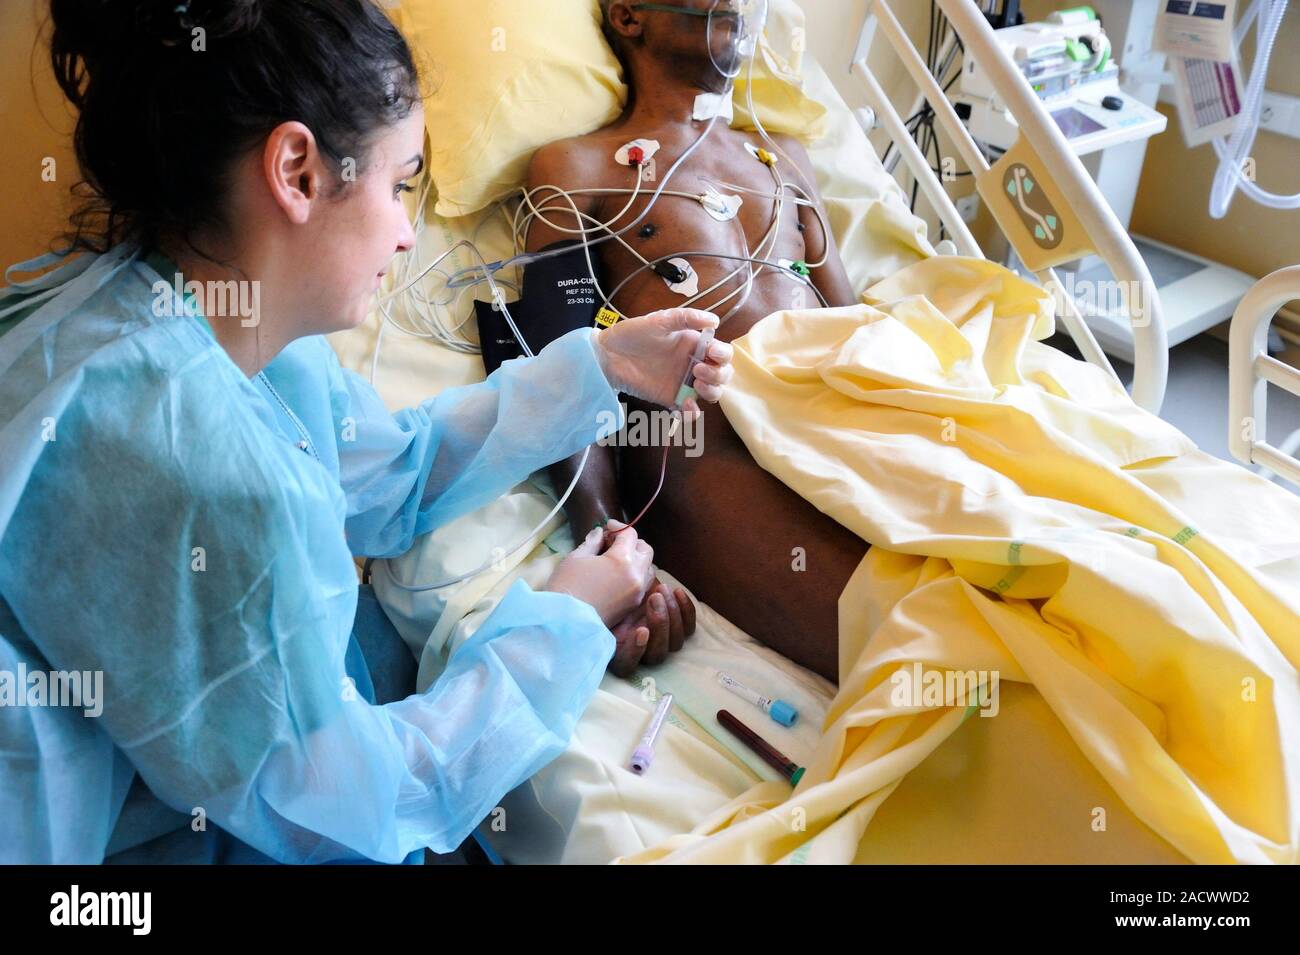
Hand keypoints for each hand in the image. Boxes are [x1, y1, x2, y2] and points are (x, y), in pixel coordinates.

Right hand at [542, 520, 654, 626]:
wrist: (565, 623)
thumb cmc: (567, 587)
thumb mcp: (576, 558)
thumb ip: (592, 542)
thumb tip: (600, 533)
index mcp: (623, 559)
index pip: (630, 535)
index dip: (618, 527)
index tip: (606, 527)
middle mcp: (637, 575)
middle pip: (645, 549)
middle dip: (632, 542)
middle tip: (613, 542)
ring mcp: (638, 592)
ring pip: (649, 568)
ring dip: (638, 559)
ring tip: (617, 560)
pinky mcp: (633, 605)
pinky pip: (644, 584)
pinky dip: (636, 575)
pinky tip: (618, 576)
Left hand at [594, 308, 734, 418]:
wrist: (609, 355)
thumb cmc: (634, 333)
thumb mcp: (660, 320)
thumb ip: (687, 318)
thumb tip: (714, 320)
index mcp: (694, 345)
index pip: (722, 353)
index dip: (723, 355)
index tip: (712, 353)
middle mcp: (693, 364)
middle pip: (722, 375)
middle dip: (718, 375)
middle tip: (697, 371)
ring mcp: (683, 383)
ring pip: (712, 393)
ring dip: (712, 392)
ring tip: (696, 386)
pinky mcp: (671, 399)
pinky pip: (688, 411)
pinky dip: (692, 414)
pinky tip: (686, 407)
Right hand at [607, 578, 697, 677]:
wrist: (626, 579)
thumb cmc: (609, 589)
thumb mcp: (603, 596)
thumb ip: (606, 606)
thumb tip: (596, 605)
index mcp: (616, 650)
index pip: (626, 666)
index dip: (635, 653)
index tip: (641, 630)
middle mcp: (639, 652)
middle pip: (656, 655)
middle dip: (660, 624)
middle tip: (655, 598)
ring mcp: (660, 642)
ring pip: (675, 643)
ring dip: (672, 614)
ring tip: (662, 590)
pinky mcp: (677, 630)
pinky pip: (689, 630)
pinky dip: (686, 610)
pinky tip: (677, 592)